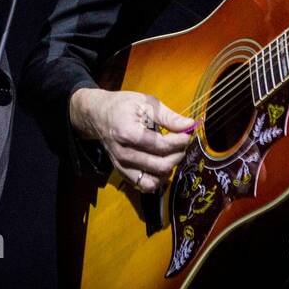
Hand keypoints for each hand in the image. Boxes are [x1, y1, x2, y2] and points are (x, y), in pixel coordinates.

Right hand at [69, 88, 194, 192]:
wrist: (99, 115)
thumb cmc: (123, 105)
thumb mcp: (146, 102)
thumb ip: (168, 116)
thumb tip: (189, 125)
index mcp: (128, 133)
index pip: (161, 146)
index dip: (179, 141)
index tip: (186, 133)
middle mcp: (124, 154)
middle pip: (161, 165)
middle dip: (178, 155)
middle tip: (181, 143)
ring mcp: (121, 166)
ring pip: (154, 180)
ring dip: (168, 169)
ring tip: (171, 154)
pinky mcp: (122, 172)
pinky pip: (144, 186)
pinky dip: (157, 179)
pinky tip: (161, 164)